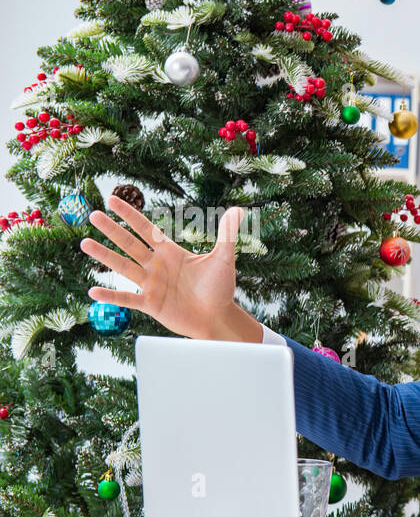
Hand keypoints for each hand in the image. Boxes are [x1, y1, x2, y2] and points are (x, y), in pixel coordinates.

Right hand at [80, 196, 243, 339]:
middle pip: (130, 244)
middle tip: (93, 215)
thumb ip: (227, 235)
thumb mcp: (224, 259)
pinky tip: (93, 290)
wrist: (218, 317)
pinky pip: (127, 299)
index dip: (130, 214)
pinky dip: (111, 296)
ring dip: (105, 256)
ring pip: (124, 267)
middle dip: (112, 230)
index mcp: (170, 252)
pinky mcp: (151, 305)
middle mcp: (157, 266)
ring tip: (84, 243)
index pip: (146, 229)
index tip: (112, 199)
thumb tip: (238, 210)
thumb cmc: (220, 288)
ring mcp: (151, 285)